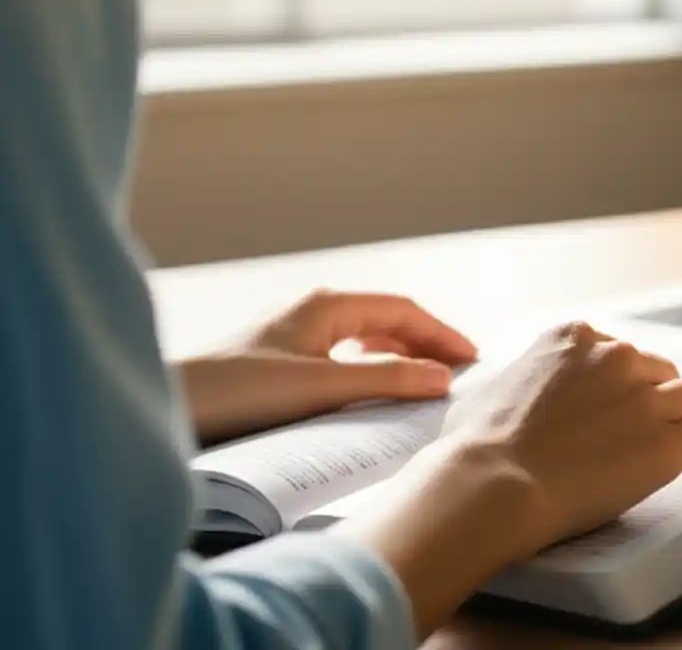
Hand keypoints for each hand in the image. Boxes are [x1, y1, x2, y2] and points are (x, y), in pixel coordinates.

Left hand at [180, 290, 476, 443]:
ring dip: (401, 359)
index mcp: (329, 305)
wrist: (172, 409)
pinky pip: (346, 360)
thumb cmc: (239, 391)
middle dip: (427, 345)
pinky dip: (373, 372)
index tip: (474, 360)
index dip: (442, 334)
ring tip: (427, 385)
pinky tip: (376, 393)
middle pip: (388, 322)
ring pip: (366, 341)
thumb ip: (386, 379)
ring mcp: (298, 338)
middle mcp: (315, 314)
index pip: (404, 310)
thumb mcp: (321, 385)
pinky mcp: (283, 366)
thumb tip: (443, 378)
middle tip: (459, 375)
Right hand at [440, 321, 681, 551]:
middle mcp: (617, 357)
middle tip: (642, 426)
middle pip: (659, 371)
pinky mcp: (670, 443)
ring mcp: (648, 400)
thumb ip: (521, 378)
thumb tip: (514, 387)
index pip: (618, 351)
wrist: (493, 483)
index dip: (621, 381)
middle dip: (654, 396)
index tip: (618, 400)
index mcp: (575, 337)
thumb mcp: (492, 387)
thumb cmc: (478, 446)